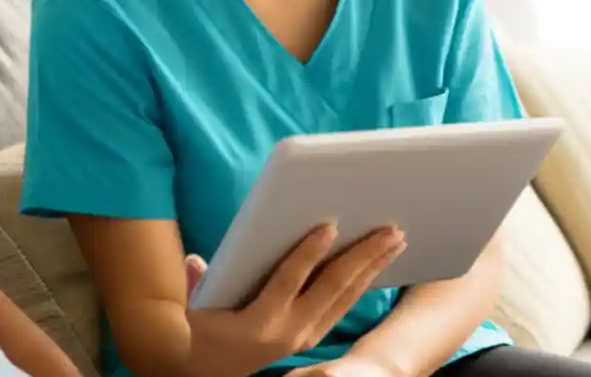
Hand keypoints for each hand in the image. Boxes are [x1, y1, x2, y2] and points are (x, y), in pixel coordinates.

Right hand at [179, 223, 406, 376]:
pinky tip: (377, 265)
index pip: (288, 281)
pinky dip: (361, 283)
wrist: (206, 368)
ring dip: (372, 267)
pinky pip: (341, 306)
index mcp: (260, 322)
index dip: (309, 254)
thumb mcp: (200, 304)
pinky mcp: (310, 336)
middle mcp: (289, 331)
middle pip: (332, 288)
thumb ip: (200, 281)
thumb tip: (195, 260)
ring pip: (345, 297)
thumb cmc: (201, 328)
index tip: (330, 227)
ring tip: (395, 240)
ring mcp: (304, 336)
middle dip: (363, 257)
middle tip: (389, 230)